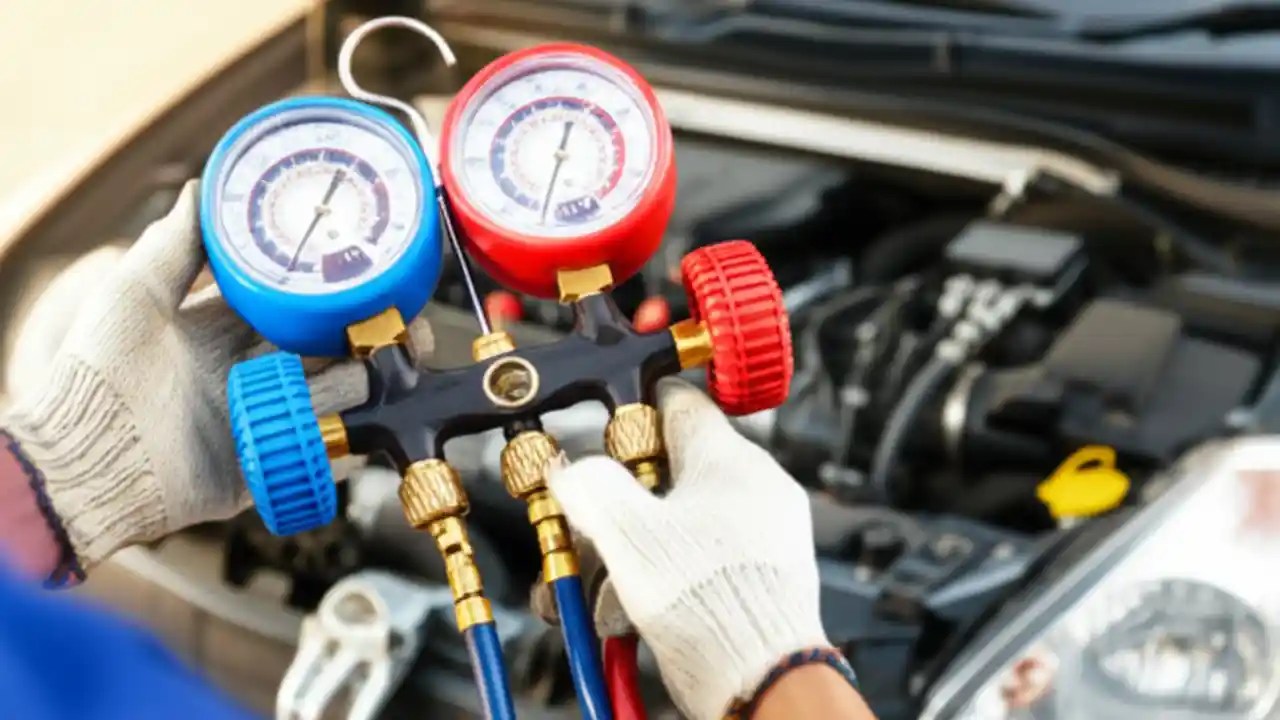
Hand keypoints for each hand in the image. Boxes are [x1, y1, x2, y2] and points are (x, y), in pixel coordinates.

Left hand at [0, 181, 429, 570]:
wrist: (84, 456)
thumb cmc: (97, 370)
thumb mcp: (136, 292)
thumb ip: (175, 244)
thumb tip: (201, 187)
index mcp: (222, 334)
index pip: (291, 308)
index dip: (331, 296)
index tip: (369, 278)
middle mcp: (245, 376)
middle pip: (322, 354)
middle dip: (366, 343)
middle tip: (404, 329)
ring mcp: (257, 423)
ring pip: (327, 400)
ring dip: (361, 385)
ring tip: (387, 369)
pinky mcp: (260, 469)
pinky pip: (313, 456)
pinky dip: (346, 446)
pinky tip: (374, 427)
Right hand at [548, 378, 828, 719]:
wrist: (762, 678)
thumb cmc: (711, 604)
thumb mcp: (628, 534)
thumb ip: (591, 488)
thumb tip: (568, 468)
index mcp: (729, 459)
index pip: (677, 403)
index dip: (630, 415)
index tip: (600, 436)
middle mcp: (752, 488)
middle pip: (665, 474)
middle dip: (614, 510)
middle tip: (582, 535)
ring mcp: (760, 533)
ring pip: (675, 524)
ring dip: (626, 555)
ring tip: (598, 594)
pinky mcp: (758, 576)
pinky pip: (696, 560)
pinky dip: (658, 580)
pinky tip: (627, 612)